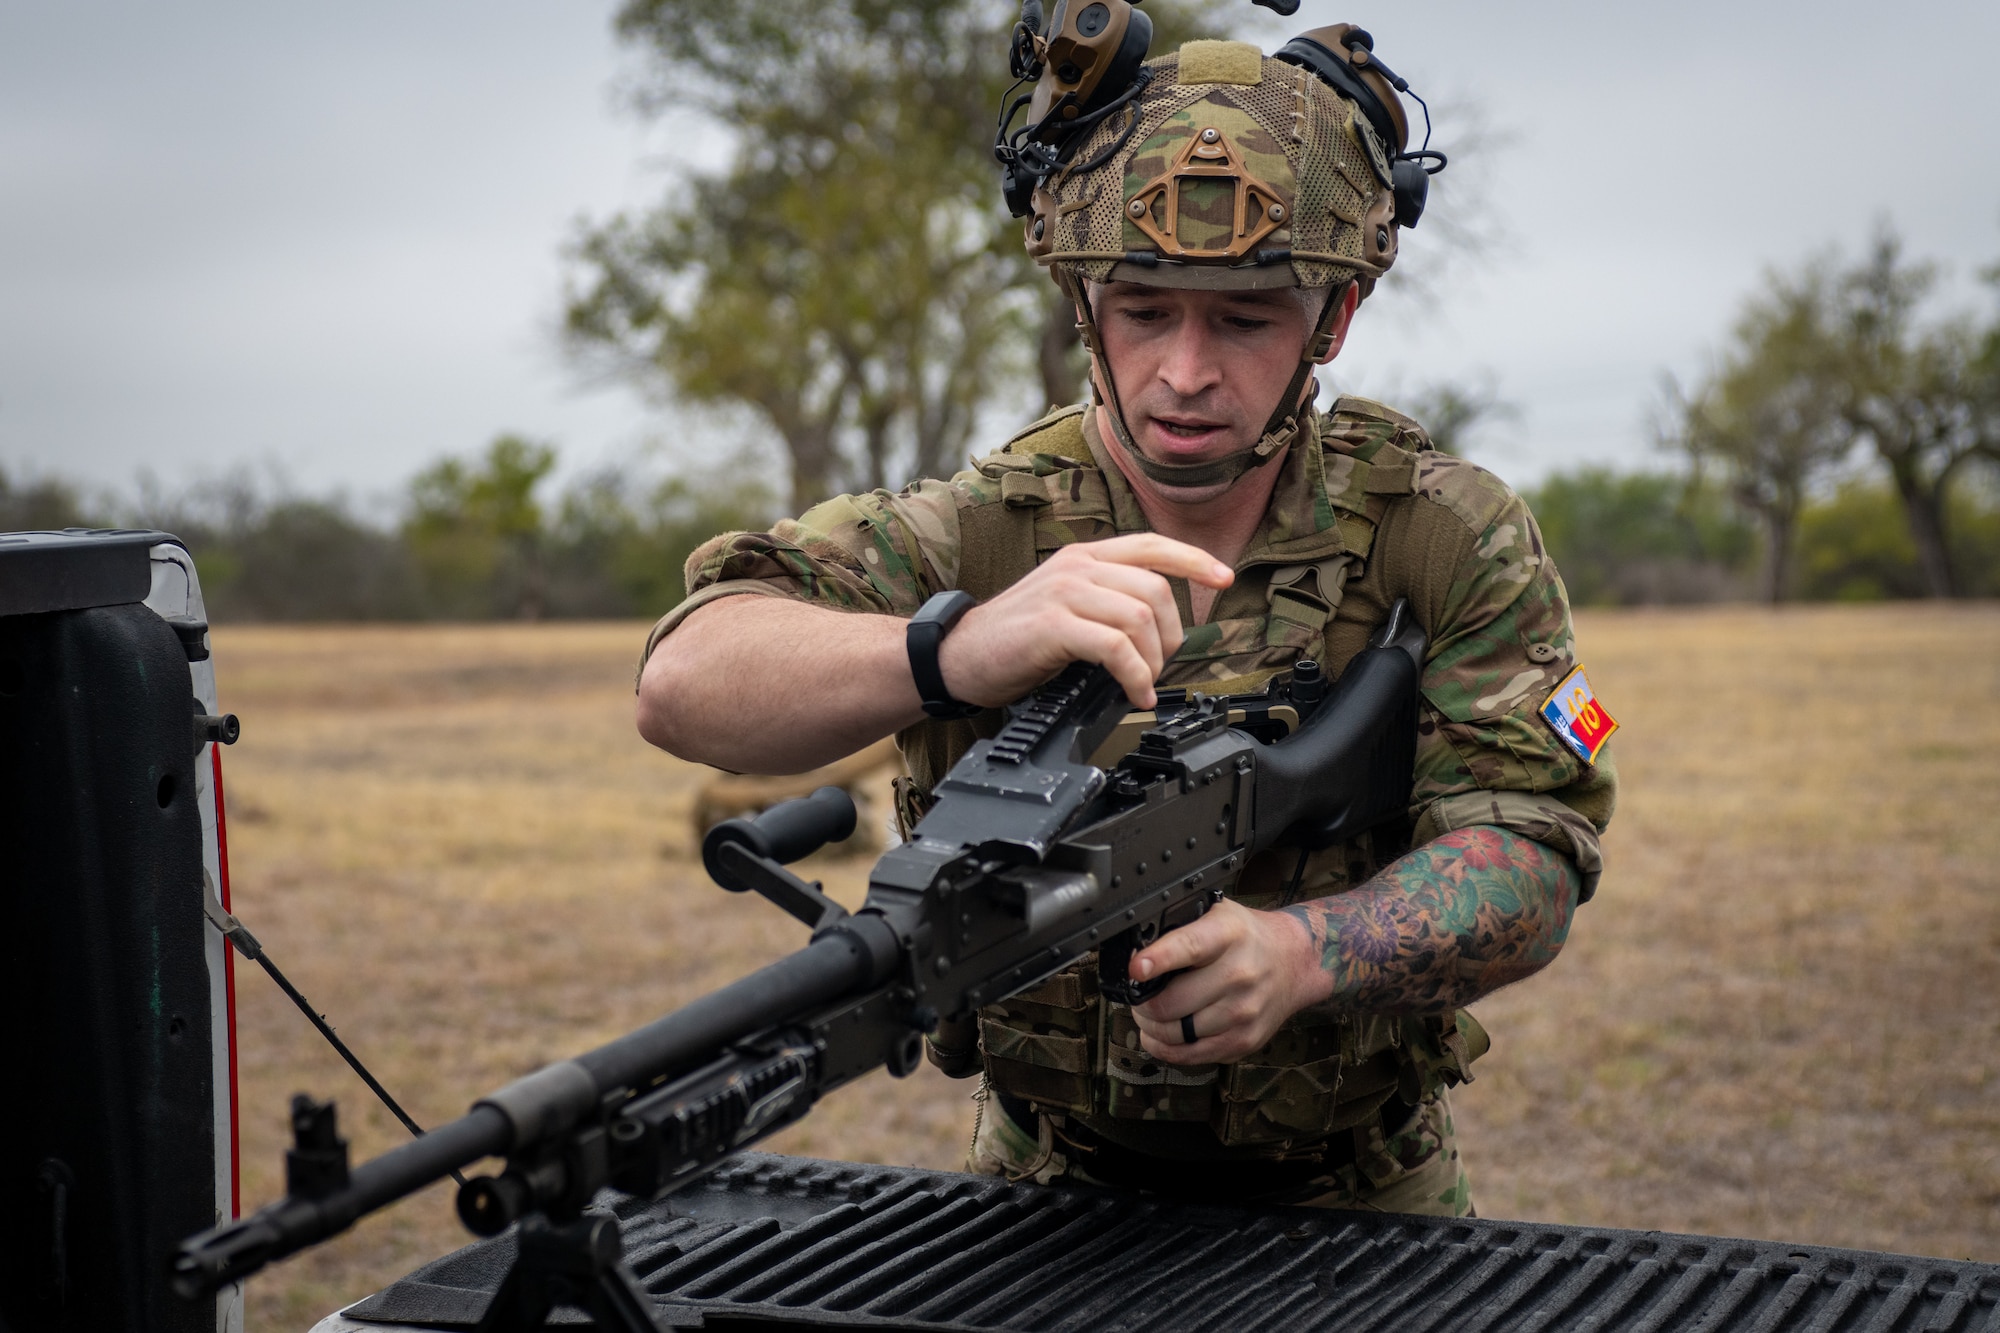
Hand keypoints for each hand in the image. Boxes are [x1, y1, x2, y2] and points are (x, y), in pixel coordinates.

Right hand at [936, 534, 1231, 707]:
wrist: (957, 657)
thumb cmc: (1012, 640)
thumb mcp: (1065, 607)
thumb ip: (1105, 603)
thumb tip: (1155, 630)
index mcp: (1083, 557)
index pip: (1150, 545)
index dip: (1193, 559)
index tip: (1223, 578)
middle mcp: (1076, 566)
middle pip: (1154, 587)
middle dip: (1171, 634)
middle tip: (1159, 667)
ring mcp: (1064, 593)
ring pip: (1139, 616)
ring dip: (1153, 660)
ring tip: (1143, 684)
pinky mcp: (1053, 625)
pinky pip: (1115, 647)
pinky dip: (1135, 675)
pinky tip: (1134, 693)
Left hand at [1127, 900, 1331, 1064]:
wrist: (1293, 962)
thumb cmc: (1245, 936)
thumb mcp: (1216, 913)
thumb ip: (1179, 925)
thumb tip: (1134, 945)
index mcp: (1229, 934)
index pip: (1190, 947)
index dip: (1158, 960)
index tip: (1136, 968)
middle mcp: (1240, 974)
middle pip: (1172, 1003)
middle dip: (1141, 1002)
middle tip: (1137, 995)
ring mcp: (1244, 1012)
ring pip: (1175, 1034)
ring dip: (1150, 1026)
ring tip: (1148, 1014)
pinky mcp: (1244, 1040)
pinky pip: (1190, 1055)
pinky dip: (1165, 1048)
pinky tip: (1159, 1034)